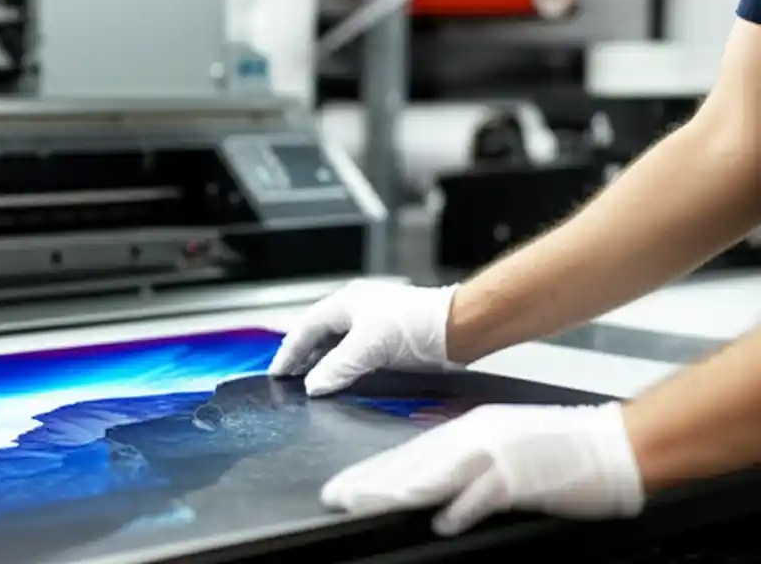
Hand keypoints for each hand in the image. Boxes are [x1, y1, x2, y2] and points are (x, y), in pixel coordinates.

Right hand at [268, 281, 459, 396]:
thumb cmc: (415, 326)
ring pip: (338, 343)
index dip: (289, 350)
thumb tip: (313, 386)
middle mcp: (357, 309)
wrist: (458, 327)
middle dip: (302, 355)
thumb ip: (337, 366)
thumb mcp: (369, 346)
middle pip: (320, 333)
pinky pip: (355, 352)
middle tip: (287, 377)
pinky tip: (341, 379)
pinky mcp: (390, 339)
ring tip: (310, 381)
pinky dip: (342, 366)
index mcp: (346, 302)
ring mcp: (374, 323)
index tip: (277, 372)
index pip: (307, 327)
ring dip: (322, 361)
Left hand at [321, 403, 645, 535]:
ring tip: (366, 505)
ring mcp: (498, 456)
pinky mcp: (521, 477)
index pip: (409, 452)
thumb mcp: (502, 439)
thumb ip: (464, 455)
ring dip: (398, 491)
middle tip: (337, 496)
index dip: (373, 471)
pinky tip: (441, 523)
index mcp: (469, 428)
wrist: (613, 442)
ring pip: (436, 475)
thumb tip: (428, 474)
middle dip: (370, 482)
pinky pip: (483, 496)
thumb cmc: (561, 445)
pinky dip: (461, 510)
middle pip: (412, 463)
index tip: (345, 485)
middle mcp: (476, 437)